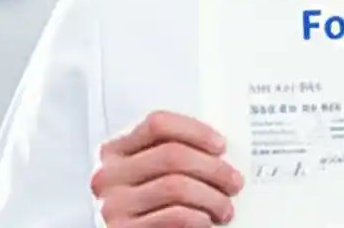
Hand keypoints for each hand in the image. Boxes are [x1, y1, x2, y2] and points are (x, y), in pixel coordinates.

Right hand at [91, 110, 243, 226]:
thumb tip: (219, 153)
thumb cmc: (152, 208)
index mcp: (116, 152)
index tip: (220, 145)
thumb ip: (174, 158)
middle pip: (172, 155)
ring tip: (224, 208)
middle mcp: (109, 176)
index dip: (195, 131)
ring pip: (176, 187)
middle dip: (213, 169)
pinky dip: (198, 218)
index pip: (157, 125)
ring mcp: (113, 205)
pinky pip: (174, 216)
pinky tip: (206, 221)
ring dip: (211, 198)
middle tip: (234, 182)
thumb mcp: (154, 175)